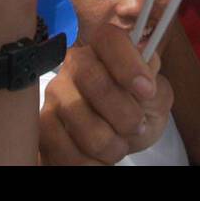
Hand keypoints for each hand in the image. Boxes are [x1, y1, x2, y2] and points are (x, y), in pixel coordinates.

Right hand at [39, 23, 171, 165]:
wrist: (117, 144)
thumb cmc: (136, 112)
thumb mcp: (156, 97)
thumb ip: (155, 79)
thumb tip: (147, 70)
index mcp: (104, 49)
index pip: (109, 38)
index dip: (129, 64)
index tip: (147, 91)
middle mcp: (74, 64)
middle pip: (92, 78)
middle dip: (123, 112)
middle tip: (137, 127)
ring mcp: (55, 93)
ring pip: (79, 118)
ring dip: (109, 144)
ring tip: (117, 145)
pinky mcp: (43, 125)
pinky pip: (64, 147)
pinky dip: (90, 162)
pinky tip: (97, 157)